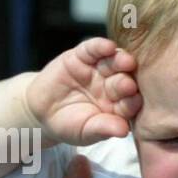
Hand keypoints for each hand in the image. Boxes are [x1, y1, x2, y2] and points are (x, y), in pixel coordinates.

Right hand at [23, 37, 140, 145]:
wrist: (41, 110)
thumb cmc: (68, 125)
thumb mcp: (84, 131)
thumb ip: (103, 129)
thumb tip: (124, 131)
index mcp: (118, 107)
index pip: (129, 104)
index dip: (132, 102)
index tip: (136, 102)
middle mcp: (113, 86)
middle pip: (123, 81)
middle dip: (126, 82)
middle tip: (130, 83)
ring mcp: (99, 70)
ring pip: (112, 62)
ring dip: (120, 60)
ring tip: (126, 61)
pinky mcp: (83, 55)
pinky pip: (93, 49)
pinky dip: (100, 46)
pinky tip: (108, 46)